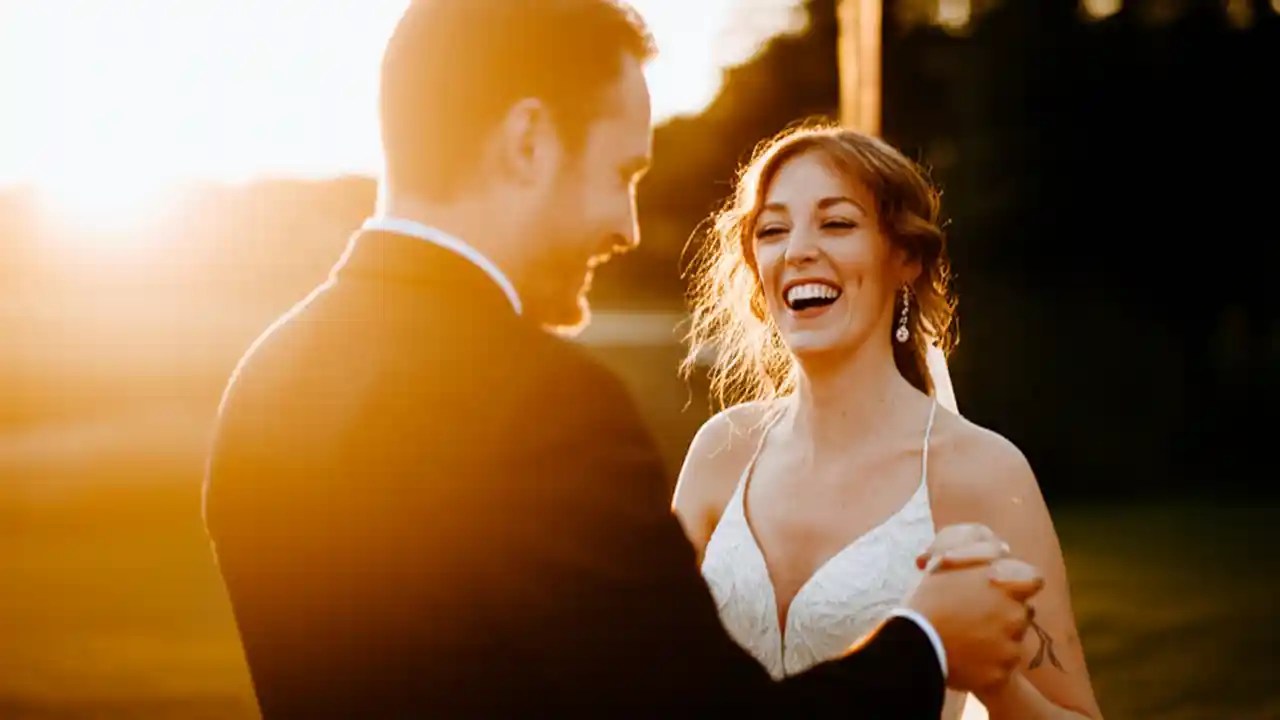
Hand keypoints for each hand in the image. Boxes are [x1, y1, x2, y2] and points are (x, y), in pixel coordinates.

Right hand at [904, 523, 1043, 693]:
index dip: (1019, 584)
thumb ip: (980, 553)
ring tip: (967, 640)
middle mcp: (1014, 615)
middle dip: (1005, 613)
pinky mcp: (1002, 675)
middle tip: (975, 617)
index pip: (1033, 579)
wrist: (913, 644)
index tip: (1004, 590)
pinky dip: (988, 666)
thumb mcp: (948, 564)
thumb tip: (1002, 547)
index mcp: (1004, 586)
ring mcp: (1010, 647)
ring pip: (1013, 641)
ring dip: (998, 639)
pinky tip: (966, 660)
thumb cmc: (928, 600)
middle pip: (1022, 612)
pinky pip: (1002, 668)